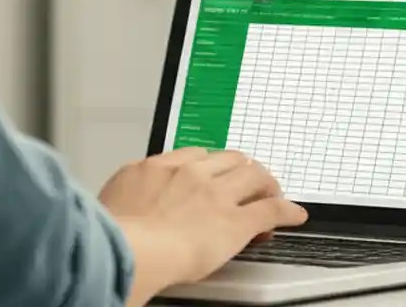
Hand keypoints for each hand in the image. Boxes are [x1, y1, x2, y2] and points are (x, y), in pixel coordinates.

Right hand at [99, 148, 307, 305]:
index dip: (208, 167)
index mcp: (154, 168)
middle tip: (248, 181)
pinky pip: (271, 209)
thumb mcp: (112, 204)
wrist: (132, 249)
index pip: (192, 156)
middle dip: (240, 168)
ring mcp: (215, 194)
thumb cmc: (115, 236)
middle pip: (227, 158)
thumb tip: (121, 207)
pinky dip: (285, 210)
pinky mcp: (236, 220)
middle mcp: (188, 173)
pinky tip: (293, 214)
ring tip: (271, 192)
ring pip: (253, 175)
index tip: (212, 176)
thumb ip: (127, 198)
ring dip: (265, 183)